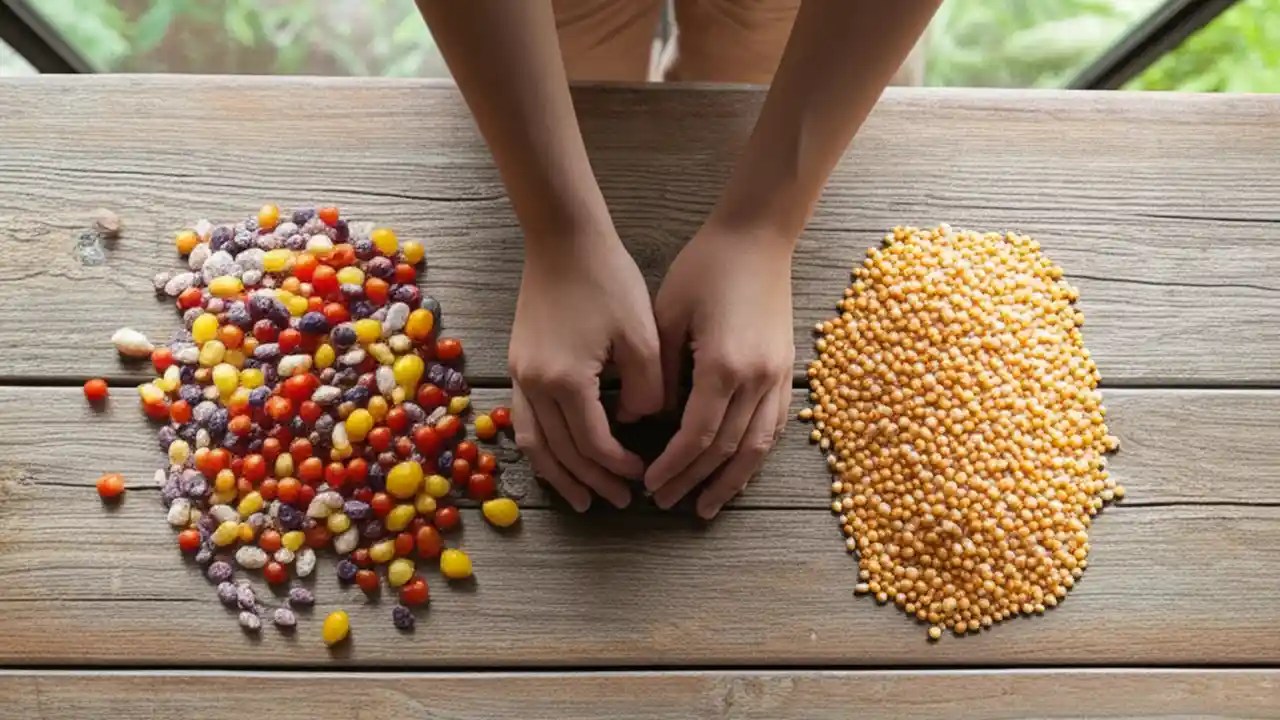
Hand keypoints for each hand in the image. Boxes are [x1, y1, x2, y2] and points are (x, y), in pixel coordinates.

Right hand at [510, 231, 662, 511]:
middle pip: (562, 453)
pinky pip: (523, 421)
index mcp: (567, 381)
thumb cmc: (608, 280)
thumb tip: (637, 420)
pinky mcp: (518, 364)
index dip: (620, 466)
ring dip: (558, 476)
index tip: (644, 475)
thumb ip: (647, 388)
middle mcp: (535, 385)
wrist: (563, 239)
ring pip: (534, 444)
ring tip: (581, 499)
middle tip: (620, 503)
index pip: (594, 444)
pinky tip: (556, 459)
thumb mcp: (642, 334)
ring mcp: (521, 375)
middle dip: (592, 483)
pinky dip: (540, 449)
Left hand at [646, 222, 794, 518]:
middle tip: (666, 503)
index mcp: (723, 365)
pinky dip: (753, 456)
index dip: (673, 466)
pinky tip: (737, 471)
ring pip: (756, 447)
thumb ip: (656, 374)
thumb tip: (640, 419)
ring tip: (705, 506)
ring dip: (730, 481)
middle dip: (694, 481)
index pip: (697, 436)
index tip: (650, 485)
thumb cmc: (705, 269)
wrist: (758, 238)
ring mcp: (777, 376)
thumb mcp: (666, 317)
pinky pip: (773, 427)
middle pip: (726, 450)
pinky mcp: (785, 370)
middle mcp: (756, 379)